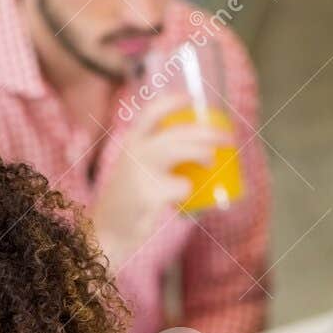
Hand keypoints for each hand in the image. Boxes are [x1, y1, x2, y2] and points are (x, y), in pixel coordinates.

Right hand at [90, 113, 227, 267]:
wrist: (105, 232)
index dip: (173, 102)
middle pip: (177, 132)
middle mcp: (135, 151)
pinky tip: (182, 202)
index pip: (151, 112)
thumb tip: (194, 150)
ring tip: (212, 160)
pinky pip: (181, 187)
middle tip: (228, 138)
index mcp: (131, 142)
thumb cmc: (125, 202)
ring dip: (204, 152)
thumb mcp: (132, 170)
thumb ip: (153, 157)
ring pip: (181, 149)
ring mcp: (141, 171)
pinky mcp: (149, 193)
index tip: (192, 100)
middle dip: (207, 132)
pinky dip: (186, 192)